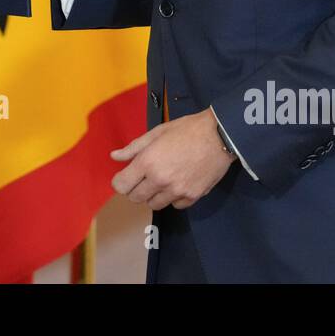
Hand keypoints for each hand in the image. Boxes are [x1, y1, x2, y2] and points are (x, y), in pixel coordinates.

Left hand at [110, 109, 234, 209]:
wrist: (220, 135)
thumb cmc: (187, 129)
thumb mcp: (157, 132)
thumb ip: (134, 148)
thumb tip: (114, 156)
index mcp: (148, 162)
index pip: (121, 185)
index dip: (120, 181)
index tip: (124, 176)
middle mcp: (160, 180)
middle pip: (135, 198)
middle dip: (135, 189)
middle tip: (143, 177)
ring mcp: (177, 191)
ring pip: (154, 204)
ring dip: (153, 194)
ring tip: (162, 179)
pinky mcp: (192, 197)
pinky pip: (175, 205)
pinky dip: (173, 198)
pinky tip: (178, 183)